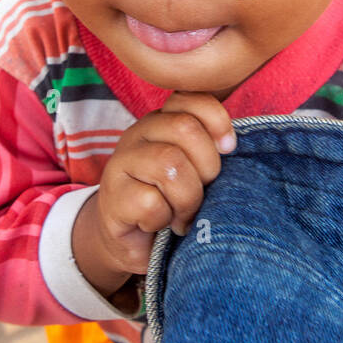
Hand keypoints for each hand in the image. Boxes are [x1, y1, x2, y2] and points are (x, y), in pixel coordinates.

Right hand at [73, 91, 235, 292]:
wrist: (132, 243)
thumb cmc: (172, 202)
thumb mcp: (196, 169)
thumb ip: (210, 148)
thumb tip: (229, 143)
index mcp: (162, 121)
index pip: (192, 99)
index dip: (218, 121)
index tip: (228, 149)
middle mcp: (138, 134)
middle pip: (185, 128)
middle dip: (207, 167)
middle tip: (203, 192)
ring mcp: (121, 163)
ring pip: (169, 165)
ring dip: (187, 199)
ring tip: (182, 214)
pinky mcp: (112, 197)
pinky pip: (150, 202)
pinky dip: (163, 219)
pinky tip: (157, 224)